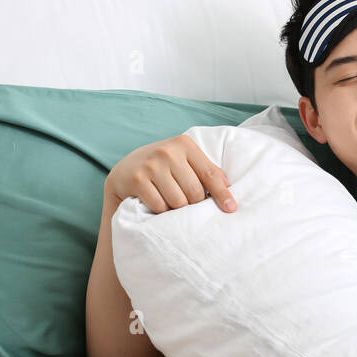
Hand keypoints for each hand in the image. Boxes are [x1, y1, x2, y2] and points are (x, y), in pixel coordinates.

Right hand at [105, 133, 236, 214]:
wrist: (124, 170)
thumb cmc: (161, 168)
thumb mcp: (183, 162)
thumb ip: (204, 170)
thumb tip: (228, 187)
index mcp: (184, 144)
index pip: (210, 173)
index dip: (222, 193)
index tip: (231, 208)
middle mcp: (168, 151)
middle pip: (195, 192)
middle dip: (193, 204)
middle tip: (185, 203)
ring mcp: (151, 165)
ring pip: (178, 202)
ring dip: (176, 209)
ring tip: (170, 202)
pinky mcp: (137, 180)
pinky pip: (160, 206)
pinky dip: (161, 211)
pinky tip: (156, 204)